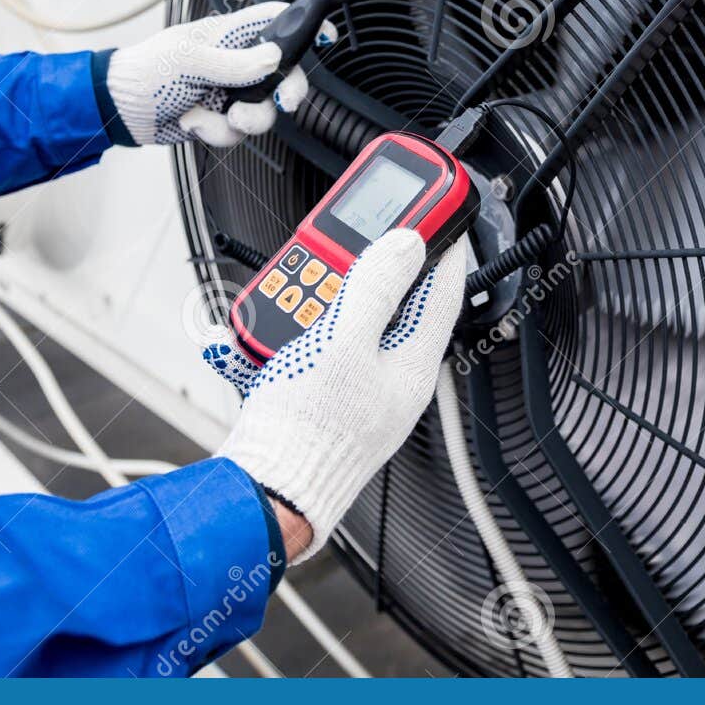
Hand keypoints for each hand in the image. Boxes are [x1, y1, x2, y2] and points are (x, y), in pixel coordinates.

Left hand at [101, 2, 335, 145]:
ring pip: (264, 112)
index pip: (277, 21)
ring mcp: (231, 93)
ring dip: (241, 121)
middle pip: (285, 75)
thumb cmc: (145, 71)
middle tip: (283, 103)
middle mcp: (237, 63)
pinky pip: (237, 135)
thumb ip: (232, 62)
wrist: (120, 110)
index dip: (306, 24)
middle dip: (287, 93)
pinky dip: (216, 133)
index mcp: (230, 35)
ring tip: (214, 115)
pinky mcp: (221, 120)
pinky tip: (194, 121)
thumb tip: (273, 59)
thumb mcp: (188, 60)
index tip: (327, 35)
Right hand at [207, 229, 468, 560]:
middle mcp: (392, 378)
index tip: (437, 208)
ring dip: (314, 301)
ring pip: (344, 322)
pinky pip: (313, 348)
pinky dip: (291, 332)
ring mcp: (357, 390)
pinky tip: (265, 333)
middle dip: (358, 270)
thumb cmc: (307, 433)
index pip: (442, 291)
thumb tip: (408, 246)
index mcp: (413, 365)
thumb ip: (377, 287)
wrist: (261, 496)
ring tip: (289, 296)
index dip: (443, 244)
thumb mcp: (343, 342)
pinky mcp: (322, 400)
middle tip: (340, 243)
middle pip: (387, 301)